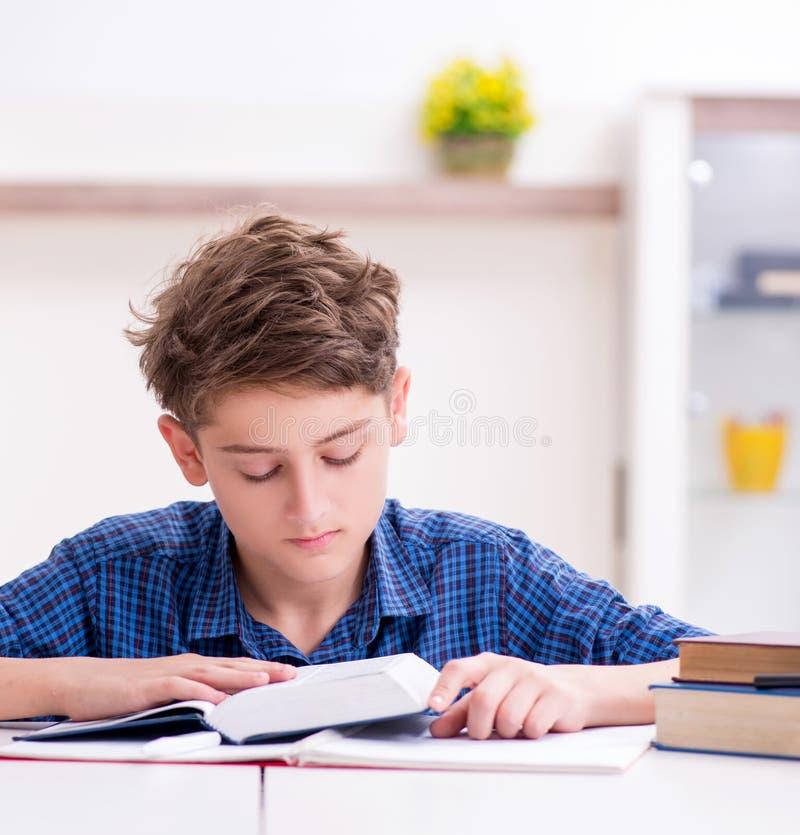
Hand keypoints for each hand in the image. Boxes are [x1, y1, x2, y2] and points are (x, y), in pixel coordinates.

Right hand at [29, 654, 296, 720]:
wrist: (82, 681)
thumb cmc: (124, 687)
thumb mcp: (165, 688)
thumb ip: (192, 690)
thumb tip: (221, 699)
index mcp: (191, 665)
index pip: (234, 666)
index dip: (263, 668)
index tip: (290, 673)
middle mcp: (185, 664)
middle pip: (232, 666)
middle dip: (264, 670)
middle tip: (293, 674)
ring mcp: (168, 673)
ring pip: (212, 673)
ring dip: (240, 677)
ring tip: (267, 680)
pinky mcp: (150, 686)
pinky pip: (179, 688)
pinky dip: (200, 692)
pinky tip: (216, 699)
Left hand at [427, 652, 591, 739]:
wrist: (572, 689)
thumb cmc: (521, 694)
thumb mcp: (489, 697)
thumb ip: (461, 713)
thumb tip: (436, 729)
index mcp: (487, 664)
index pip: (459, 669)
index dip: (444, 688)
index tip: (434, 706)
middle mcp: (509, 666)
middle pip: (483, 700)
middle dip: (479, 727)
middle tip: (484, 735)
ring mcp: (535, 678)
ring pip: (508, 716)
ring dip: (507, 732)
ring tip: (513, 728)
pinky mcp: (556, 696)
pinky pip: (533, 725)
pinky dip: (529, 734)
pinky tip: (533, 727)